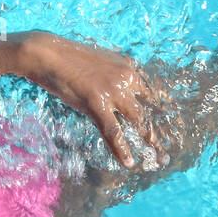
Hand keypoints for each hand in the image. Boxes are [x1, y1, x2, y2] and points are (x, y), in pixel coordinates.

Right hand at [16, 32, 171, 169]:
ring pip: (138, 122)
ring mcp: (112, 91)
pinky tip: (128, 163)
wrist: (46, 53)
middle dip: (161, 131)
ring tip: (158, 159)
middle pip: (150, 109)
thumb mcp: (98, 64)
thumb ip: (112, 76)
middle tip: (169, 148)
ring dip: (150, 143)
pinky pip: (113, 131)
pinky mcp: (96, 103)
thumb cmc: (66, 58)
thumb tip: (118, 92)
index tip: (172, 126)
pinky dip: (121, 149)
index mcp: (128, 68)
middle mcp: (126, 78)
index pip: (152, 94)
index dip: (163, 113)